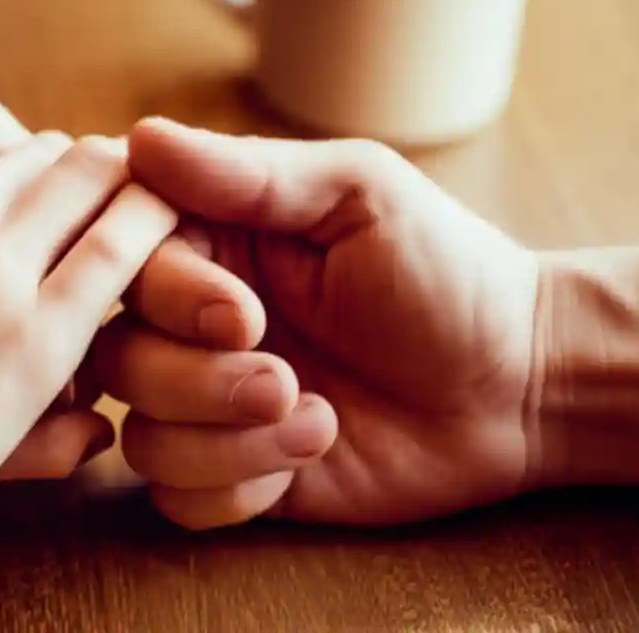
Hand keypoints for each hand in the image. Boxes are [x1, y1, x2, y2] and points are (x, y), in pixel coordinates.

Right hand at [0, 100, 175, 630]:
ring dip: (116, 193)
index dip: (17, 156)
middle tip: (84, 220)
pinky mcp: (39, 340)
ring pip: (92, 178)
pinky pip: (122, 248)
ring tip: (132, 222)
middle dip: (68, 181)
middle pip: (45, 152)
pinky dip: (152, 226)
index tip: (29, 194)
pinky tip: (167, 237)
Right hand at [89, 119, 540, 528]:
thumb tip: (140, 137)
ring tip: (319, 424)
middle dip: (199, 385)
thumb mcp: (360, 196)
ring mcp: (215, 405)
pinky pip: (179, 501)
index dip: (169, 300)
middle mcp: (198, 325)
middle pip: (119, 360)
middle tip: (286, 383)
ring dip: (227, 443)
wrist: (519, 386)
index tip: (244, 317)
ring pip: (144, 438)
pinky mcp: (239, 474)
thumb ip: (249, 174)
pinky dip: (235, 491)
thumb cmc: (448, 272)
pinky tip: (307, 460)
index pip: (127, 265)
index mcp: (216, 244)